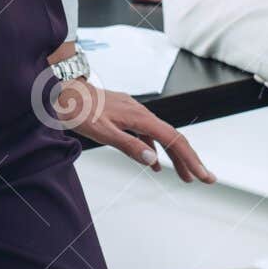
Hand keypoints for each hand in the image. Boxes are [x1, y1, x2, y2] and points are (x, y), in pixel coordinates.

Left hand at [50, 78, 215, 183]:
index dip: (191, 159)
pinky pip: (147, 135)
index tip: (203, 175)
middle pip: (173, 138)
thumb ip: (128, 145)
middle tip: (205, 179)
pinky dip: (155, 149)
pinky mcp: (125, 116)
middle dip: (190, 160)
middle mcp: (141, 113)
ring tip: (185, 176)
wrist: (62, 89)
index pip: (174, 140)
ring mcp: (133, 114)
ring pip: (161, 137)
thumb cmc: (78, 109)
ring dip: (174, 157)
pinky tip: (155, 164)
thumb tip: (153, 159)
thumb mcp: (102, 131)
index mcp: (140, 117)